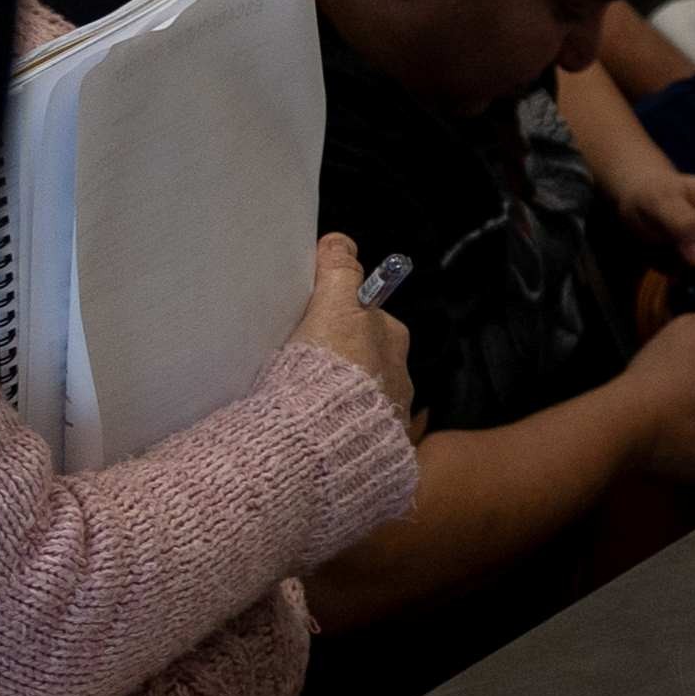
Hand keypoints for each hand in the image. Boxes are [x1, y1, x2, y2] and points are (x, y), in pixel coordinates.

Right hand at [290, 232, 416, 432]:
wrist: (318, 445)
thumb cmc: (326, 371)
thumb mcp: (333, 308)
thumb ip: (339, 273)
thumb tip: (341, 242)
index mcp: (392, 343)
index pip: (366, 319)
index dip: (336, 318)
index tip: (310, 326)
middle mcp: (399, 380)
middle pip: (362, 358)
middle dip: (336, 358)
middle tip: (295, 362)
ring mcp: (386, 419)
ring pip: (355, 396)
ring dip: (332, 396)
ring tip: (295, 399)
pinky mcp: (370, 453)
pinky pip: (347, 431)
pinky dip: (329, 427)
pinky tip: (305, 428)